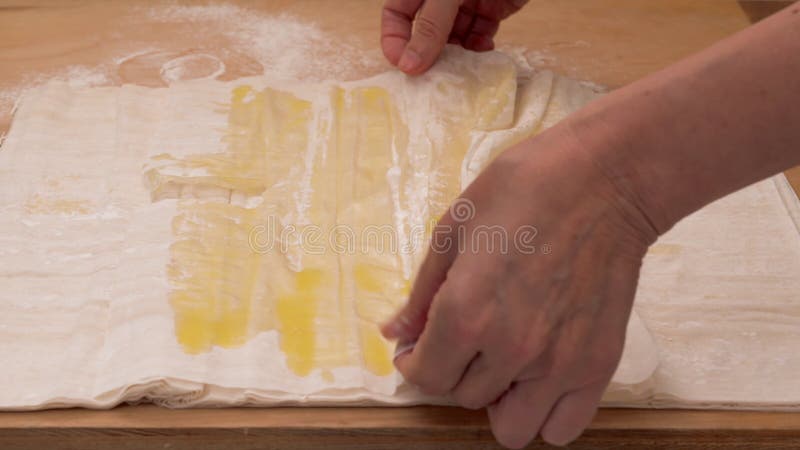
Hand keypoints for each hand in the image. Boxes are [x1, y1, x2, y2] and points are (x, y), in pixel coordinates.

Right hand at [381, 0, 527, 74]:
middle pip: (424, 32)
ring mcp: (466, 3)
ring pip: (453, 39)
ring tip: (460, 71)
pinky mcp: (491, 10)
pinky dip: (479, 48)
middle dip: (428, 55)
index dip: (395, 41)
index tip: (405, 68)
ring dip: (455, 57)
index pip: (396, 15)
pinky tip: (484, 51)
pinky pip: (479, 36)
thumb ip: (431, 26)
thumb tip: (409, 66)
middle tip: (433, 78)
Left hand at [382, 123, 657, 446]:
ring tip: (503, 363)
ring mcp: (558, 364)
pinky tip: (540, 378)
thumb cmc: (524, 190)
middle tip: (466, 339)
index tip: (420, 347)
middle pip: (462, 397)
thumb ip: (422, 291)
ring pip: (510, 427)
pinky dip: (545, 413)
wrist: (606, 180)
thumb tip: (395, 333)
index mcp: (466, 312)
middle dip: (454, 370)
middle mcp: (510, 349)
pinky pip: (562, 428)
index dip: (415, 363)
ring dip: (497, 400)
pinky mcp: (598, 365)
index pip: (425, 376)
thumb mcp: (454, 228)